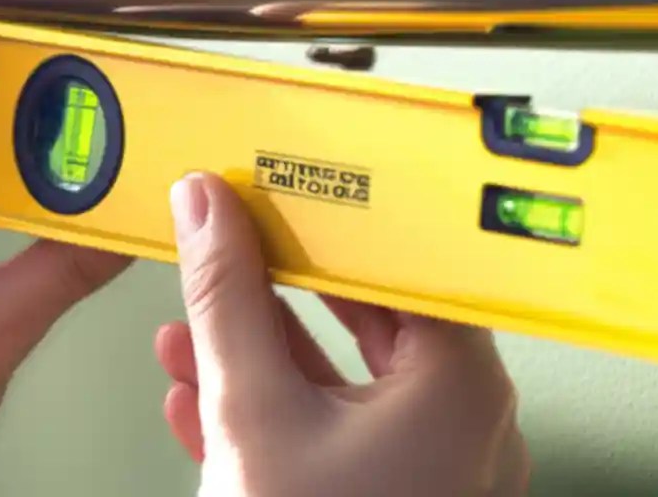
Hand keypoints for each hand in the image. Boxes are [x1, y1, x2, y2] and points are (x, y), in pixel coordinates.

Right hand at [156, 172, 529, 495]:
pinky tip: (202, 393)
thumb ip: (227, 299)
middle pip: (365, 318)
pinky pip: (334, 432)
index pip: (398, 260)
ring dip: (258, 352)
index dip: (329, 217)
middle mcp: (464, 422)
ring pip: (341, 381)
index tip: (280, 189)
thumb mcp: (252, 411)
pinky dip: (273, 409)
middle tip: (233, 246)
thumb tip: (208, 214)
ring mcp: (432, 467)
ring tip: (193, 325)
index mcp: (460, 384)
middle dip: (276, 290)